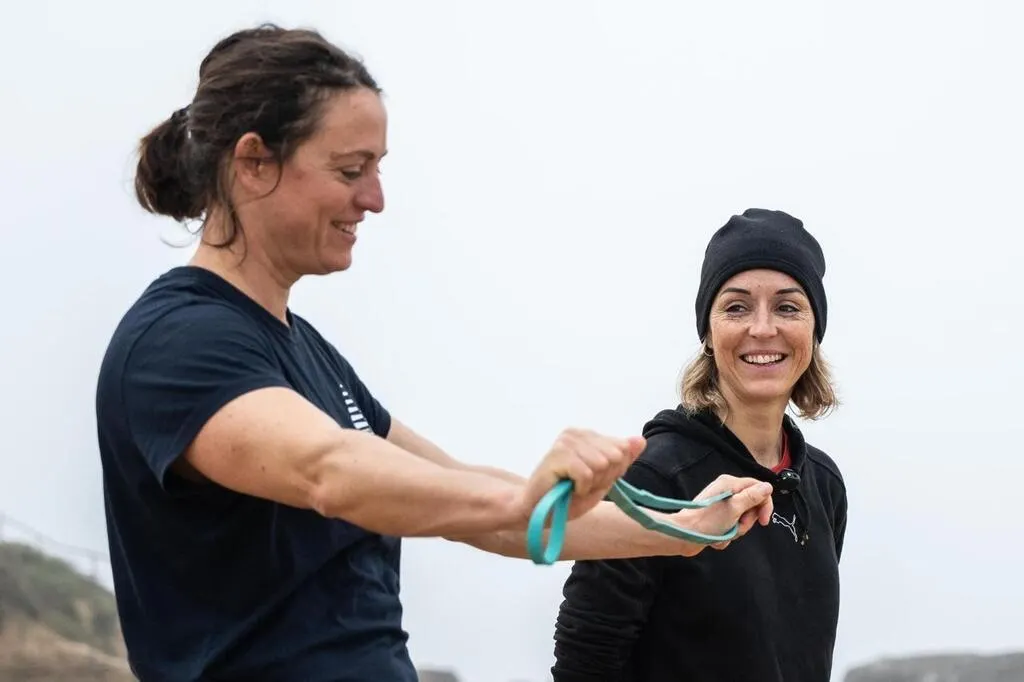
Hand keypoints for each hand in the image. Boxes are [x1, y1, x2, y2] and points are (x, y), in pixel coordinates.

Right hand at [518, 428, 645, 524]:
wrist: (537, 511)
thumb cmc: (568, 496)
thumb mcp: (603, 480)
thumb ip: (622, 460)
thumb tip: (640, 440)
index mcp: (588, 435)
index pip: (622, 449)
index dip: (611, 473)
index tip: (591, 481)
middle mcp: (577, 433)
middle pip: (615, 456)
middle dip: (602, 478)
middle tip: (580, 485)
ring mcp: (566, 441)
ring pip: (602, 464)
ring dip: (590, 484)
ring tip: (572, 487)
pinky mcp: (558, 454)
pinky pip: (587, 474)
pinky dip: (580, 488)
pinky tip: (566, 488)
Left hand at [673, 475, 773, 554]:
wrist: (684, 535)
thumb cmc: (708, 521)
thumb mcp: (735, 508)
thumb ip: (753, 497)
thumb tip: (768, 486)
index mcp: (730, 483)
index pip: (759, 488)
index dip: (765, 505)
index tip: (763, 521)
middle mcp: (726, 490)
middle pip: (751, 505)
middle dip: (747, 520)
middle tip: (737, 526)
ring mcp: (721, 504)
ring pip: (741, 518)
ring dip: (736, 530)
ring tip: (725, 532)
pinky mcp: (716, 516)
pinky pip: (731, 525)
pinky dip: (727, 533)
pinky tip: (718, 536)